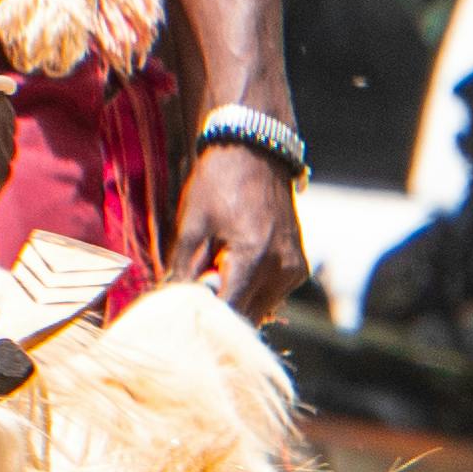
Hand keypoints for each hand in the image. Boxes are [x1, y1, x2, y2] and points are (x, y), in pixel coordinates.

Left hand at [175, 130, 312, 319]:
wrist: (255, 151)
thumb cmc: (217, 184)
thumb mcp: (191, 226)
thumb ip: (183, 270)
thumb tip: (174, 303)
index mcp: (253, 258)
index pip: (229, 313)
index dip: (205, 320)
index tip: (184, 319)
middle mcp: (281, 269)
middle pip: (247, 318)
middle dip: (219, 313)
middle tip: (195, 295)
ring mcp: (294, 269)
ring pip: (261, 310)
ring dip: (236, 302)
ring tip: (214, 275)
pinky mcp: (299, 266)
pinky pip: (272, 295)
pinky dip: (251, 291)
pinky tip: (232, 268)